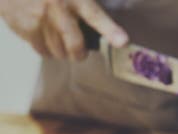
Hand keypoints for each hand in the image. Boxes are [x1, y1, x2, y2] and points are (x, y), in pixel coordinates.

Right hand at [0, 0, 126, 59]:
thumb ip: (87, 5)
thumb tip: (110, 26)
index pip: (95, 16)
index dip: (110, 30)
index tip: (123, 42)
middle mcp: (57, 10)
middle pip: (75, 45)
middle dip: (79, 54)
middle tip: (79, 52)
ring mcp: (39, 20)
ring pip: (58, 52)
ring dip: (61, 51)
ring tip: (59, 40)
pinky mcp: (24, 28)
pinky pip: (41, 50)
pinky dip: (45, 48)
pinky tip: (43, 36)